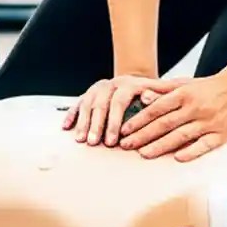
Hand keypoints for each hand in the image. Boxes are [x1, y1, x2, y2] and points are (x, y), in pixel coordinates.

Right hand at [62, 74, 189, 146]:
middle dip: (96, 126)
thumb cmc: (151, 95)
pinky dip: (71, 115)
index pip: (118, 102)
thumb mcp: (159, 94)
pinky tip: (67, 127)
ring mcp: (97, 89)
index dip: (114, 122)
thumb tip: (150, 99)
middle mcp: (109, 84)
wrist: (136, 84)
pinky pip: (77, 104)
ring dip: (82, 123)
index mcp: (127, 84)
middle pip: (100, 105)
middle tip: (93, 143)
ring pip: (86, 104)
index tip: (113, 141)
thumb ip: (157, 96)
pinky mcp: (87, 94)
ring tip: (81, 140)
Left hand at [118, 72, 226, 161]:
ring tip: (144, 154)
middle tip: (125, 145)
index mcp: (183, 94)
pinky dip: (192, 151)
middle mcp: (194, 107)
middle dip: (143, 135)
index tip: (124, 130)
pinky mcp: (222, 134)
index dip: (139, 120)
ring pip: (181, 135)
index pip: (156, 109)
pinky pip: (205, 144)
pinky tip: (177, 158)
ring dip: (161, 146)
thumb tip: (142, 96)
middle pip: (164, 124)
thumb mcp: (184, 84)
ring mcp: (208, 121)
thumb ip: (163, 90)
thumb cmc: (207, 87)